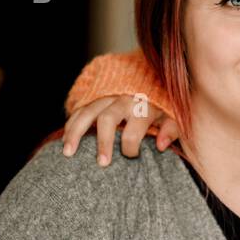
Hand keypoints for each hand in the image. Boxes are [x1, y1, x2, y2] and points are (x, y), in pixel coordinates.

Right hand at [60, 95, 180, 165]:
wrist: (152, 75)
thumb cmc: (163, 103)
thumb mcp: (173, 115)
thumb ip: (171, 129)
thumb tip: (162, 146)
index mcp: (143, 107)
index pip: (133, 132)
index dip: (131, 148)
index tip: (131, 156)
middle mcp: (122, 100)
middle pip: (108, 120)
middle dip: (104, 142)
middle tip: (102, 163)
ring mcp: (106, 96)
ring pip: (87, 113)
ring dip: (76, 133)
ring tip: (68, 153)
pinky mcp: (95, 96)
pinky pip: (79, 109)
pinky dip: (71, 124)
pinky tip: (65, 140)